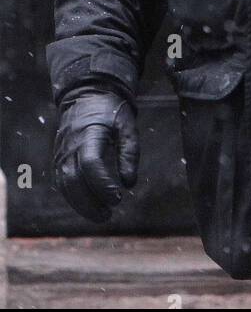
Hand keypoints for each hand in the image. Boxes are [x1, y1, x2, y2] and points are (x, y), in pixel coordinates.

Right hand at [53, 90, 138, 222]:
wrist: (87, 95)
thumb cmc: (111, 112)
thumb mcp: (127, 126)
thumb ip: (129, 153)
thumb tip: (129, 184)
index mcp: (89, 133)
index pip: (91, 163)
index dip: (103, 184)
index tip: (118, 197)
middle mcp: (71, 145)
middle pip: (73, 180)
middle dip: (90, 202)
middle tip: (109, 214)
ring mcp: (62, 153)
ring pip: (65, 185)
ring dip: (82, 205)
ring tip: (101, 215)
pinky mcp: (59, 159)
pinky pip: (62, 183)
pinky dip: (74, 199)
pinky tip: (90, 206)